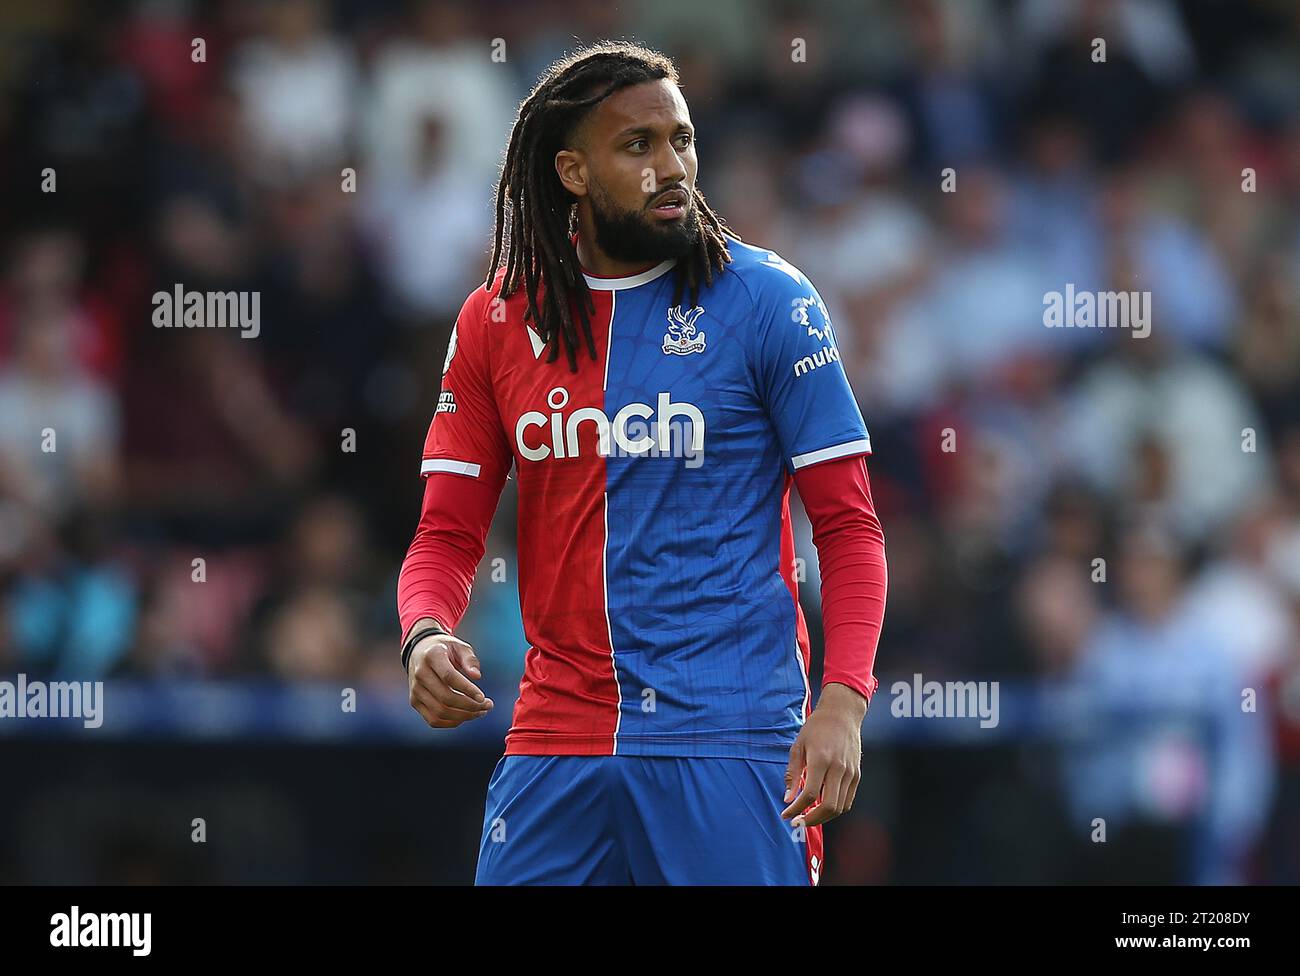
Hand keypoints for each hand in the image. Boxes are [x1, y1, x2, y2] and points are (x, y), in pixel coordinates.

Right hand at [407, 631, 493, 728]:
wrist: (420, 651)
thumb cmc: (445, 649)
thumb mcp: (459, 646)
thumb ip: (469, 659)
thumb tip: (477, 676)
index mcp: (432, 656)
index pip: (449, 676)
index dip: (467, 689)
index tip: (483, 697)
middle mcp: (420, 674)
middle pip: (445, 698)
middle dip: (470, 706)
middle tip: (488, 705)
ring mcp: (415, 690)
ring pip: (440, 712)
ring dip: (464, 716)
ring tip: (481, 712)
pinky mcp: (414, 702)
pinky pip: (433, 720)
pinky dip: (452, 722)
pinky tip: (466, 716)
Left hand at [781, 682, 867, 827]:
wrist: (842, 714)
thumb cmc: (816, 728)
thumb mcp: (798, 746)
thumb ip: (792, 774)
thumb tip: (788, 799)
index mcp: (821, 759)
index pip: (810, 794)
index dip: (796, 809)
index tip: (786, 814)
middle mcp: (838, 768)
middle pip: (828, 806)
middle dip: (811, 820)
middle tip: (798, 822)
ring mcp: (850, 772)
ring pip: (839, 807)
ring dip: (823, 817)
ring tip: (808, 817)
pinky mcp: (856, 775)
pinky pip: (848, 800)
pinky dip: (835, 809)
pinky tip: (822, 808)